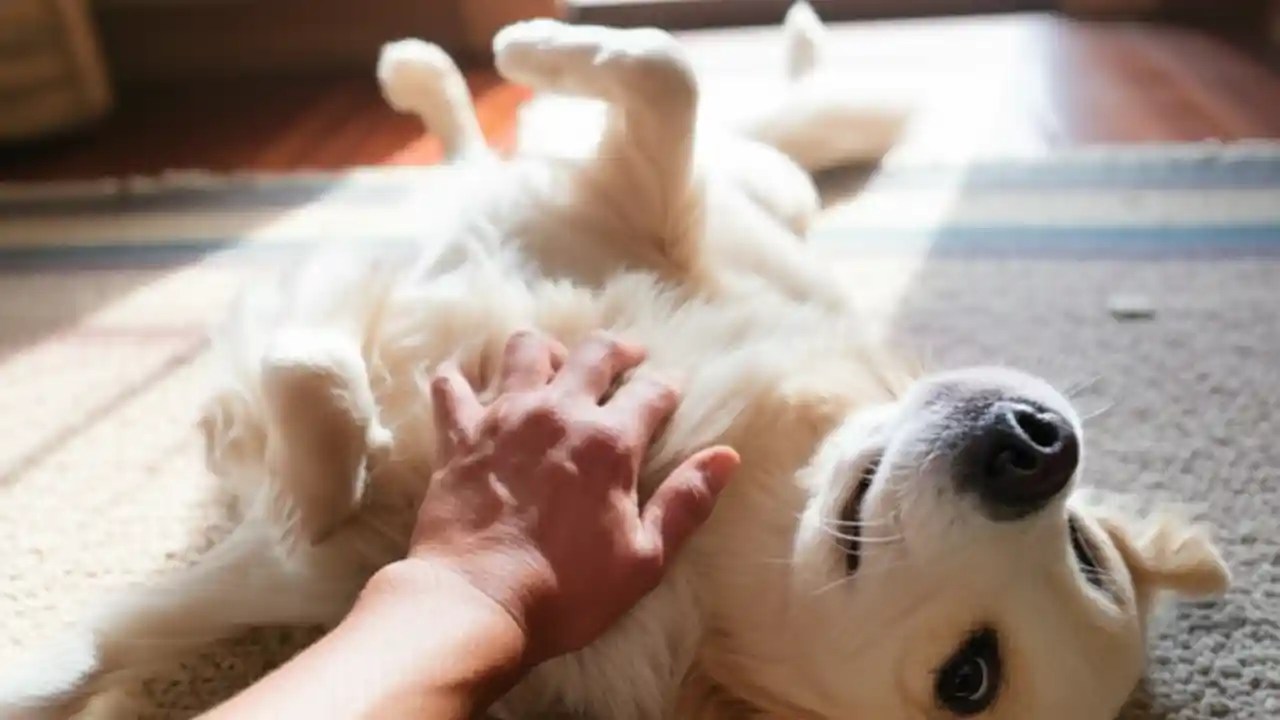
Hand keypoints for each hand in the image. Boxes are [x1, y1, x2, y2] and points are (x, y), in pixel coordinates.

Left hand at [409, 330, 738, 663]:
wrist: (474, 603)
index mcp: (609, 442)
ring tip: (554, 364)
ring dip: (546, 349)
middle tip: (628, 357)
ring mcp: (504, 418)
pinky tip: (467, 382)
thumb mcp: (644, 559)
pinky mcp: (459, 435)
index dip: (670, 385)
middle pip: (594, 351)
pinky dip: (460, 378)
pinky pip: (452, 385)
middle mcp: (558, 414)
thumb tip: (726, 457)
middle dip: (619, 348)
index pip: (653, 391)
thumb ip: (685, 503)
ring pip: (525, 348)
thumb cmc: (565, 591)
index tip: (675, 388)